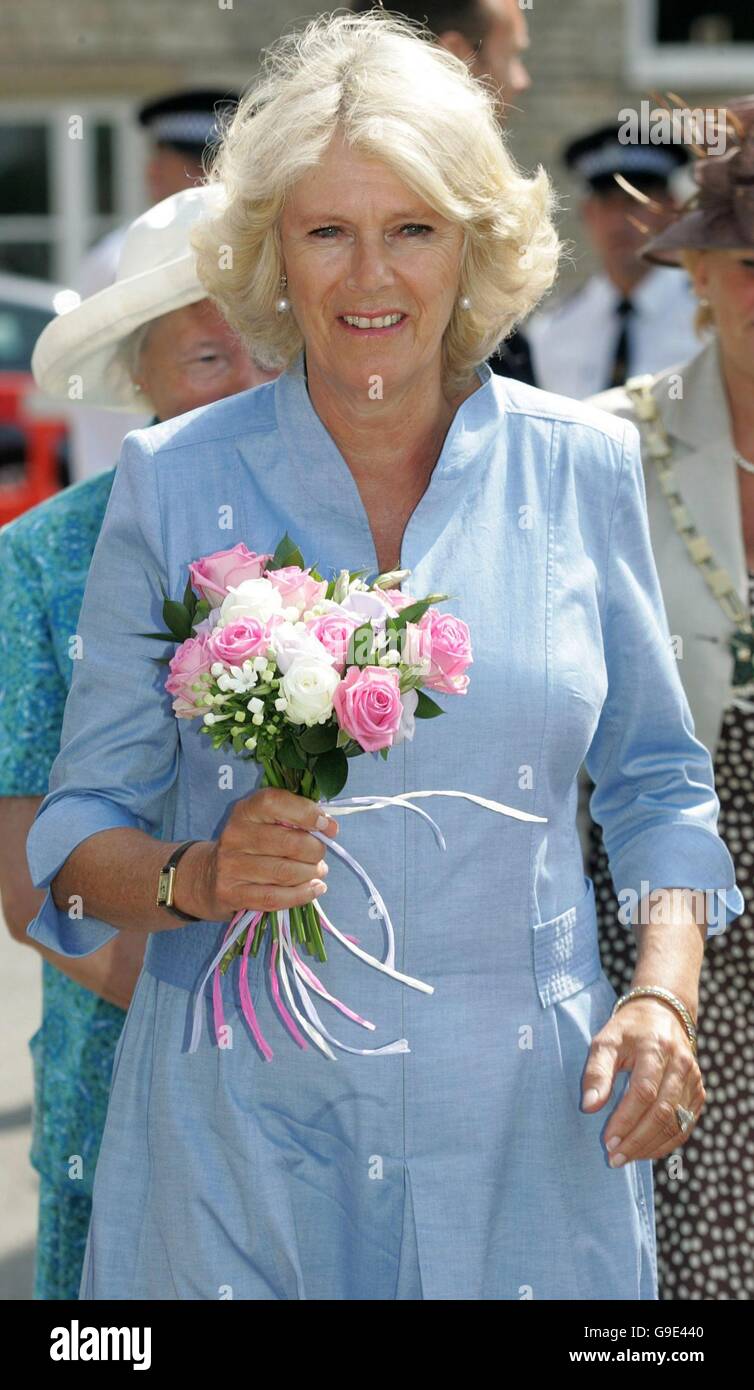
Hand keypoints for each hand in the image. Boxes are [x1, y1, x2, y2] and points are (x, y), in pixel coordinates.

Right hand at [188, 787, 338, 920]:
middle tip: (319, 855)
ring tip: (317, 872)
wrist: (206, 877)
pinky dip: (302, 894)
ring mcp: (231, 866)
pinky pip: (275, 897)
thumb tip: (329, 827)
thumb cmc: (249, 845)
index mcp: (245, 810)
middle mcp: (235, 835)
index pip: (275, 803)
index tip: (328, 827)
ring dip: (311, 873)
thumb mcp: (264, 822)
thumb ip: (294, 818)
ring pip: (286, 872)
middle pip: (289, 843)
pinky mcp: (232, 894)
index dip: (307, 813)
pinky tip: (315, 889)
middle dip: (315, 851)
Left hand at [581, 997, 704, 1163]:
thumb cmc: (628, 1030)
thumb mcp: (605, 1041)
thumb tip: (589, 1107)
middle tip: (614, 1157)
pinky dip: (665, 1143)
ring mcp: (693, 1080)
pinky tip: (645, 1150)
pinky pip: (685, 1126)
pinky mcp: (698, 1093)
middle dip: (637, 1140)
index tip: (607, 1140)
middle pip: (663, 1112)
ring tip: (625, 1158)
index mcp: (656, 1048)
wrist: (662, 1014)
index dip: (625, 1120)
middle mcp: (681, 1065)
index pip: (644, 1092)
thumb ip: (596, 1072)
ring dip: (650, 1146)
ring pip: (677, 1124)